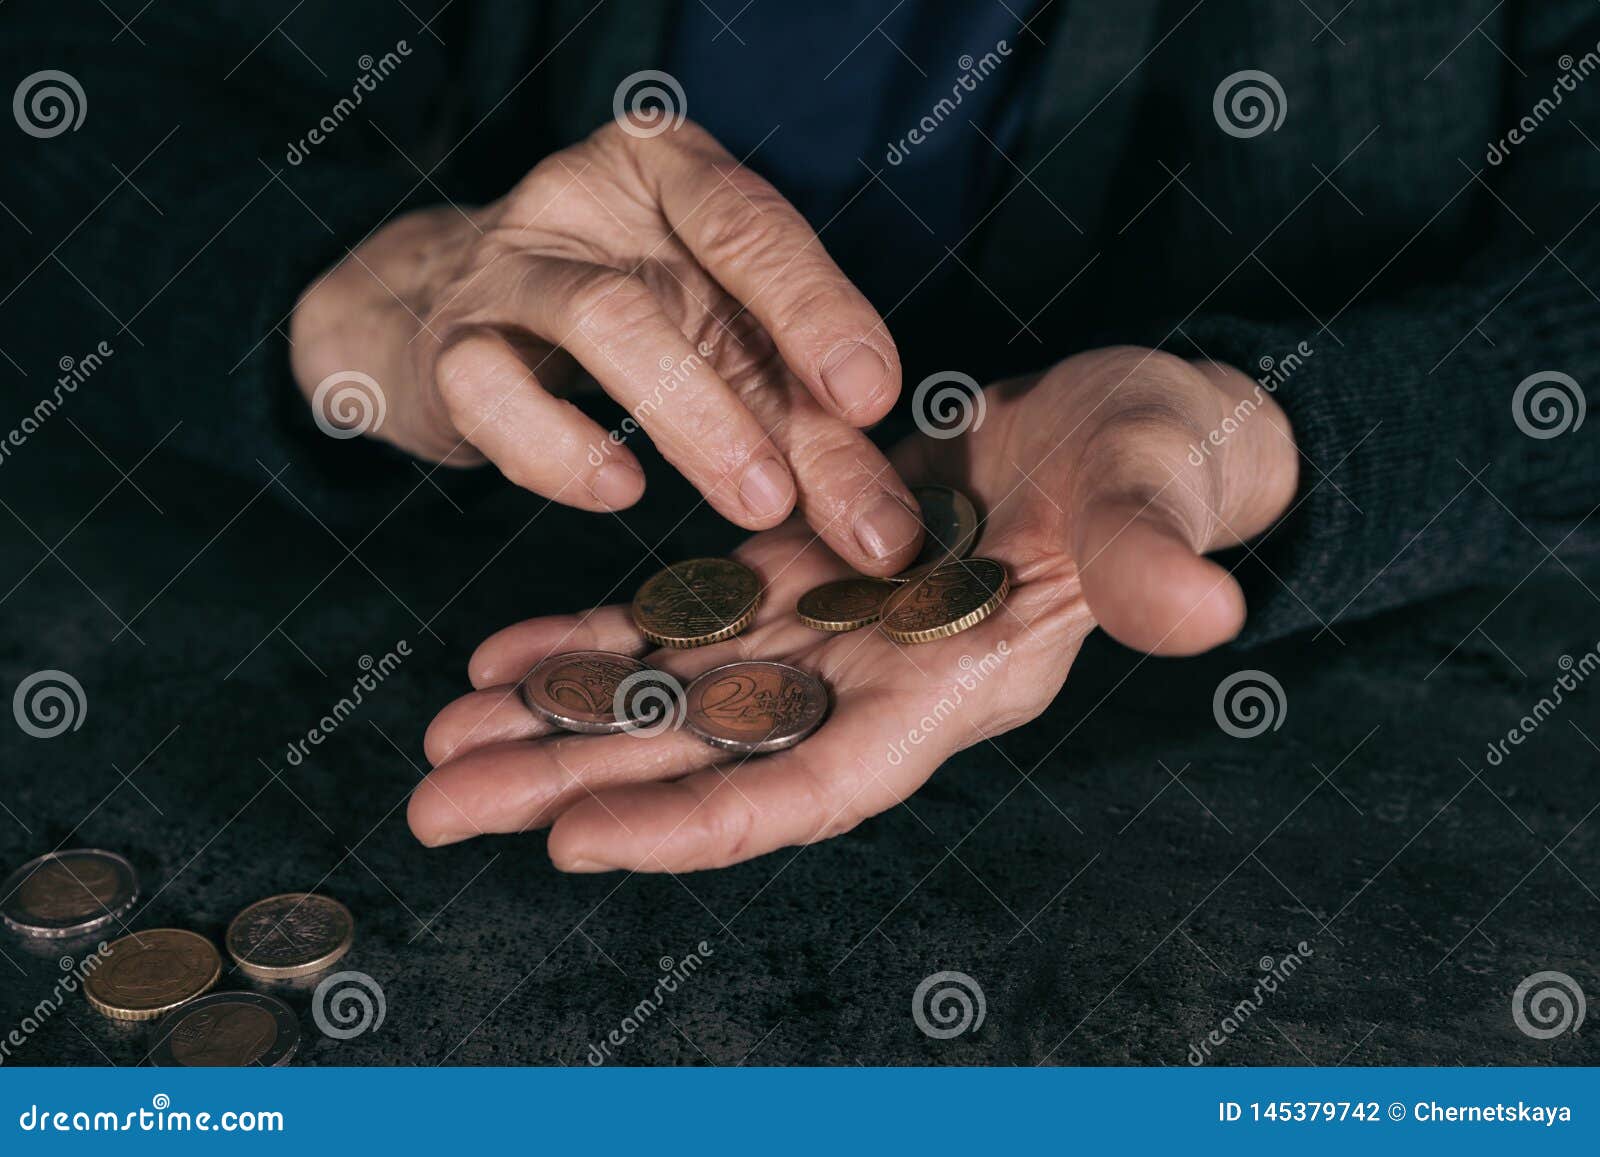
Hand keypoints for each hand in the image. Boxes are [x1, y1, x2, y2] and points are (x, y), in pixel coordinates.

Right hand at [289, 119, 924, 573]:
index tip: (875, 398)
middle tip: (845, 497)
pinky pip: (495, 392)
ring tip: (761, 504)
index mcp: (671, 172)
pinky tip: (620, 489)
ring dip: (694, 420)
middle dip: (782, 389)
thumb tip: (882, 519)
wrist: (434, 316)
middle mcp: (588, 198)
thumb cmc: (617, 320)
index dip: (820, 310)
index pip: (755, 226)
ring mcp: (508, 265)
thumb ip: (796, 413)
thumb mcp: (716, 341)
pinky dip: (560, 448)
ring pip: (604, 320)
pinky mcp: (447, 346)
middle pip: (696, 274)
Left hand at [408, 347, 1298, 870]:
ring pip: (673, 691)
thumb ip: (1154, 559)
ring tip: (444, 739)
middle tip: (439, 804)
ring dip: (559, 716)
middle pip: (704, 752)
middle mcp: (869, 679)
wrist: (1122, 431)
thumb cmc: (1157, 467)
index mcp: (949, 685)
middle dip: (572, 780)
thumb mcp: (1156, 497)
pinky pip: (683, 618)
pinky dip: (597, 636)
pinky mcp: (797, 570)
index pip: (810, 783)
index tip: (573, 836)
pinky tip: (511, 655)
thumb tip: (1203, 609)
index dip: (695, 819)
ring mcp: (826, 630)